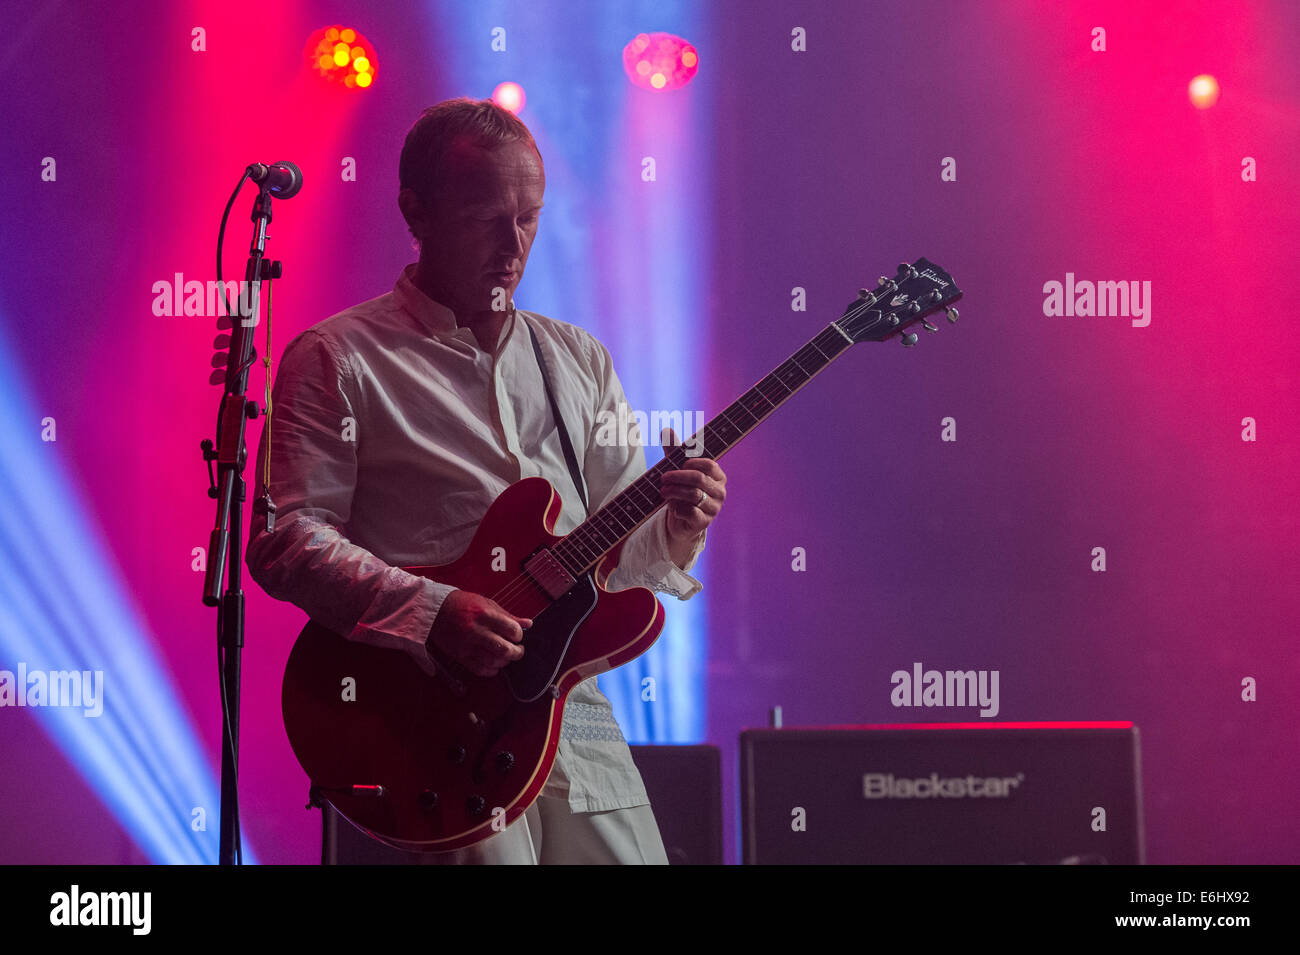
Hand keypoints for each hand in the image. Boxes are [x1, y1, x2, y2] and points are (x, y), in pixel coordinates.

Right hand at [426, 590, 531, 677]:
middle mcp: (476, 630)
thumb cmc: (464, 604)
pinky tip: (494, 663)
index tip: (517, 635)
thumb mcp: (487, 603)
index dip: (519, 635)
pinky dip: (491, 670)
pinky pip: (480, 669)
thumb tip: (529, 624)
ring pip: (493, 661)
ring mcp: (466, 645)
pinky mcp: (460, 656)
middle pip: (504, 649)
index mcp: (484, 614)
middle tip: (518, 649)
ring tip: (506, 656)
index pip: (511, 629)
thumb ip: (508, 616)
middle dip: (517, 652)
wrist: (436, 610)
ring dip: (505, 661)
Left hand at [658, 427, 725, 551]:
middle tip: (663, 478)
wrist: (680, 521)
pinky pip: (690, 512)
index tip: (679, 465)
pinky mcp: (704, 523)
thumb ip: (674, 451)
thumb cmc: (682, 490)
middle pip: (698, 479)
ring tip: (663, 492)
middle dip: (677, 477)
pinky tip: (672, 508)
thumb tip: (666, 429)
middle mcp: (720, 492)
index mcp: (718, 476)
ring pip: (693, 495)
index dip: (691, 463)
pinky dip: (678, 509)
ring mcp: (714, 508)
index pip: (709, 464)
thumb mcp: (678, 470)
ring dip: (674, 492)